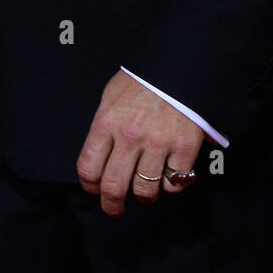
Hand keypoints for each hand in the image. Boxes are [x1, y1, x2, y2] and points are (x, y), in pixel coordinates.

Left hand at [76, 70, 204, 216]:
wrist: (177, 64)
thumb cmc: (141, 81)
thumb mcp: (112, 97)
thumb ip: (105, 128)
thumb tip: (99, 158)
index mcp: (106, 121)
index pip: (88, 167)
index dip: (89, 185)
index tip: (94, 188)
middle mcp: (130, 136)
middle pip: (114, 187)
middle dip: (111, 205)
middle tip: (114, 208)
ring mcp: (158, 143)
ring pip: (145, 191)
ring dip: (143, 196)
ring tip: (143, 191)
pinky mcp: (184, 148)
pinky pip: (174, 184)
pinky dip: (171, 186)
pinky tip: (168, 175)